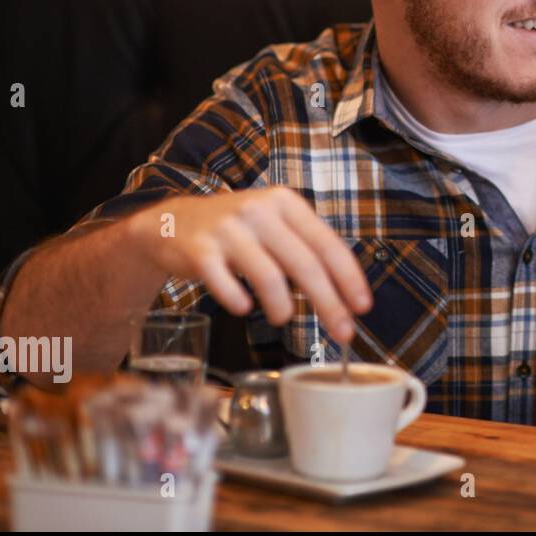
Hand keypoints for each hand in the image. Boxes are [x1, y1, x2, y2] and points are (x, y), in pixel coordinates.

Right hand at [130, 187, 371, 342]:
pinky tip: (244, 307)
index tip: (363, 307)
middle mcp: (260, 211)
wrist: (172, 222)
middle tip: (342, 332)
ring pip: (269, 276)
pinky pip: (227, 285)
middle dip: (329, 304)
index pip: (328, 244)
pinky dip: (239, 302)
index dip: (349, 278)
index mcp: (286, 203)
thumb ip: (305, 250)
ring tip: (284, 318)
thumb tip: (344, 294)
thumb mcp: (274, 225)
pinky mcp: (200, 250)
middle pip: (305, 265)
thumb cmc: (236, 231)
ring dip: (283, 306)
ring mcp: (228, 229)